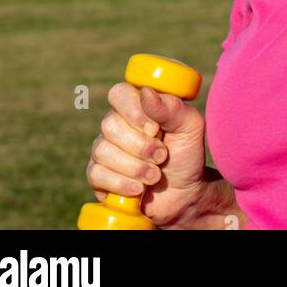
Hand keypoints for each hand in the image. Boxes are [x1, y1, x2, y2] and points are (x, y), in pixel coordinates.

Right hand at [86, 79, 213, 228]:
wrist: (183, 193)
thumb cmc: (187, 153)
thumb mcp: (190, 126)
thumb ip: (171, 107)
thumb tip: (145, 92)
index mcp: (137, 104)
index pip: (119, 93)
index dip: (134, 112)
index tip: (155, 129)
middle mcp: (117, 122)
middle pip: (109, 125)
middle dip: (140, 146)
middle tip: (162, 156)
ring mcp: (105, 148)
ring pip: (102, 151)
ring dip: (134, 167)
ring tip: (155, 175)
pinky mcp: (98, 175)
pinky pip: (96, 174)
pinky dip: (121, 183)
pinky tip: (138, 188)